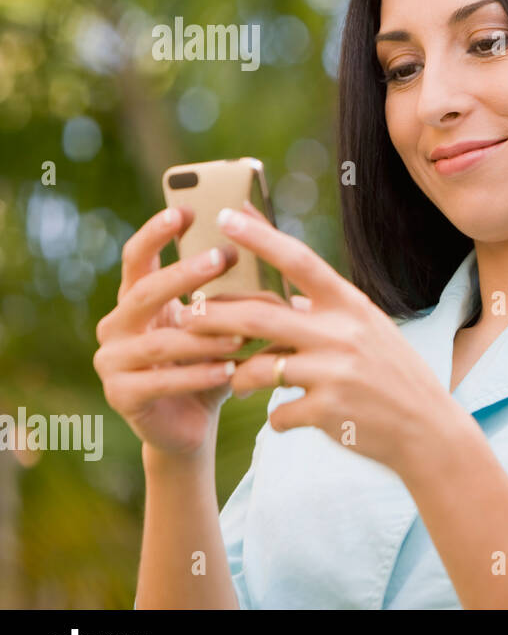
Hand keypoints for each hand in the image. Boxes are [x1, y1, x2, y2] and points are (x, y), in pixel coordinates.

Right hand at [93, 206, 247, 457]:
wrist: (191, 424)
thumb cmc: (209, 362)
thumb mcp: (220, 323)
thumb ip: (231, 290)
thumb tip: (268, 242)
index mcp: (135, 300)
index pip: (137, 258)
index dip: (156, 233)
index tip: (185, 210)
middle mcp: (115, 325)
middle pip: (146, 292)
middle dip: (185, 273)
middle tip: (222, 257)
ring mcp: (112, 362)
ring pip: (160, 341)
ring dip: (204, 335)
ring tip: (242, 333)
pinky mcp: (121, 396)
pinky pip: (162, 381)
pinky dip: (198, 375)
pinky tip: (230, 370)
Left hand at [175, 203, 451, 473]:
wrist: (428, 429)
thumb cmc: (393, 374)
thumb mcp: (368, 330)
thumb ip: (325, 312)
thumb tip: (280, 290)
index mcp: (352, 306)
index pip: (299, 260)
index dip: (260, 236)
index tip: (227, 214)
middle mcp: (342, 334)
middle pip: (258, 314)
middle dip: (213, 315)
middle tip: (186, 315)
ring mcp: (334, 373)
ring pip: (256, 368)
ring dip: (238, 376)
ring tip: (238, 381)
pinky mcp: (326, 412)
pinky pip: (276, 413)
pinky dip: (275, 416)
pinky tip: (286, 416)